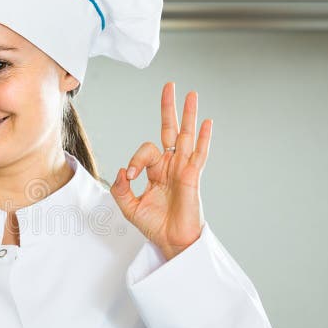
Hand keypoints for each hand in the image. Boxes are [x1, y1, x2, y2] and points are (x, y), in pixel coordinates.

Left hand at [109, 82, 211, 259]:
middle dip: (168, 108)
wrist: (171, 240)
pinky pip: (199, 154)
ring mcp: (183, 169)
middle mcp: (171, 166)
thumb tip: (124, 170)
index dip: (135, 159)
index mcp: (156, 171)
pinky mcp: (193, 176)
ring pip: (187, 136)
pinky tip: (206, 122)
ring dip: (189, 115)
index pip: (145, 151)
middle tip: (169, 86)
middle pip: (170, 130)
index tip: (131, 176)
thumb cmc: (154, 224)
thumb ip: (121, 189)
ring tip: (192, 94)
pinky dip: (203, 138)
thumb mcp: (128, 206)